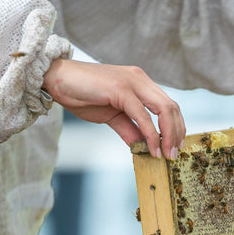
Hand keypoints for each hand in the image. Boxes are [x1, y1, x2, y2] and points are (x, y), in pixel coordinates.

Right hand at [42, 58, 185, 158]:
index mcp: (140, 82)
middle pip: (172, 107)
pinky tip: (152, 149)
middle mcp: (140, 79)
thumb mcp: (111, 116)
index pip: (169, 105)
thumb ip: (129, 129)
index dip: (176, 127)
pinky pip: (143, 116)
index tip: (175, 148)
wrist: (56, 79)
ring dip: (169, 136)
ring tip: (166, 155)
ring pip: (164, 109)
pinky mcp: (121, 89)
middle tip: (174, 155)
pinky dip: (151, 135)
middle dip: (177, 134)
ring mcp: (132, 82)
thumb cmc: (81, 95)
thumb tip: (145, 147)